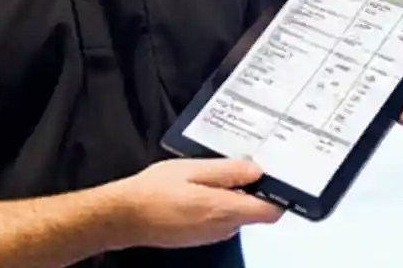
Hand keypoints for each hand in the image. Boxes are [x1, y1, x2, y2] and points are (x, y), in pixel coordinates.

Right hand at [115, 158, 283, 249]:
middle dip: (250, 190)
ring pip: (236, 214)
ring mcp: (211, 235)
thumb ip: (227, 171)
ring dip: (230, 196)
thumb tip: (256, 171)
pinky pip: (220, 219)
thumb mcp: (191, 169)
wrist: (125, 217)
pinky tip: (197, 189)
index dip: (277, 195)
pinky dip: (216, 204)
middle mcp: (222, 228)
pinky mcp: (201, 237)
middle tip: (234, 166)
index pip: (269, 212)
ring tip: (208, 176)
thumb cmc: (154, 190)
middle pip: (253, 211)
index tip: (274, 178)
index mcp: (223, 210)